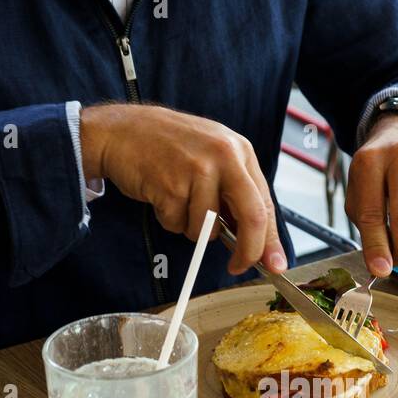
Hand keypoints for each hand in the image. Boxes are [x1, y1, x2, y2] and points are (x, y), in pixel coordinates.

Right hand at [80, 104, 284, 275]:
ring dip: (191, 228)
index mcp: (240, 151)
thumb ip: (234, 194)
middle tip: (238, 267)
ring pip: (207, 229)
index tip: (274, 264)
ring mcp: (197, 169)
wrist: (122, 130)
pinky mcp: (171, 184)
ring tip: (178, 200)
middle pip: (251, 218)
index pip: (264, 204)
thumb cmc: (169, 147)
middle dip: (247, 251)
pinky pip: (177, 224)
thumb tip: (253, 240)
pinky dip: (169, 220)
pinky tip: (162, 195)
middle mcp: (224, 156)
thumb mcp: (212, 158)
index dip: (270, 240)